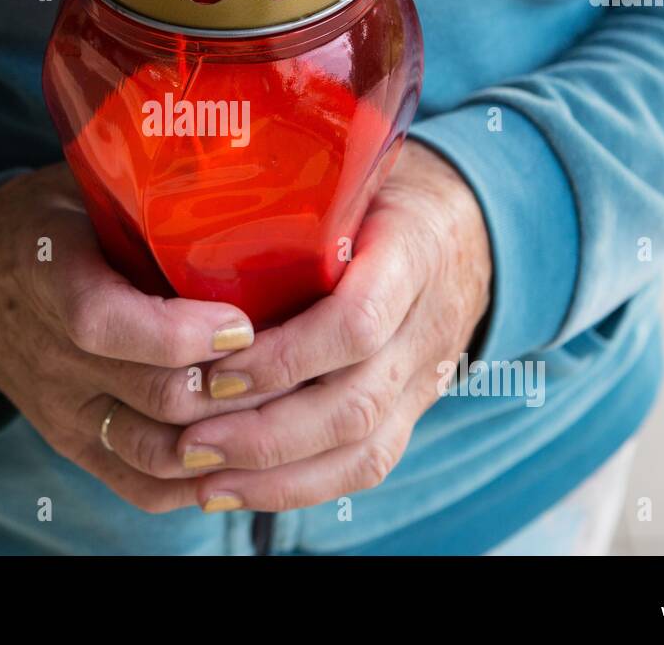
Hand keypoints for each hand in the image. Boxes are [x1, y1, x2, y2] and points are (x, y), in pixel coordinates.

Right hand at [0, 162, 294, 512]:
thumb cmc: (50, 221)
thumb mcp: (83, 183)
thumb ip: (148, 183)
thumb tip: (249, 160)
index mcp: (51, 274)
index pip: (105, 323)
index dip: (181, 332)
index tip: (243, 319)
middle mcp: (54, 356)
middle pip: (157, 396)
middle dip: (242, 387)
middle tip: (303, 364)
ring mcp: (64, 409)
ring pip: (158, 451)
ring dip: (232, 437)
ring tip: (291, 409)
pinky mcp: (77, 444)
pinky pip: (139, 485)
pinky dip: (198, 482)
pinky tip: (248, 456)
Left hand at [174, 141, 492, 511]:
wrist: (473, 229)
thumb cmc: (386, 194)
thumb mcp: (355, 173)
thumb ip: (296, 193)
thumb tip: (192, 196)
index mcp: (412, 253)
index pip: (359, 321)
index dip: (288, 356)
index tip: (218, 366)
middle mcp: (426, 326)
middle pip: (355, 403)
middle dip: (266, 433)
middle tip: (189, 440)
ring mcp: (424, 378)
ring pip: (363, 449)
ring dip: (275, 475)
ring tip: (201, 477)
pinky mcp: (412, 413)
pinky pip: (365, 467)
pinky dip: (297, 490)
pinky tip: (232, 491)